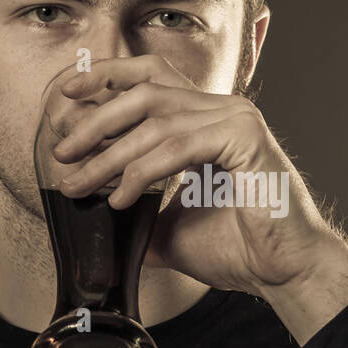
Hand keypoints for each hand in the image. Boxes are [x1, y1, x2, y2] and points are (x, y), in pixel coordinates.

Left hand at [52, 54, 347, 298]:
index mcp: (208, 118)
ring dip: (108, 154)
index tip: (65, 94)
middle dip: (95, 119)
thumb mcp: (171, 227)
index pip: (152, 75)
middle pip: (146, 90)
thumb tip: (92, 226)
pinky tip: (122, 198)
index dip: (106, 76)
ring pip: (155, 121)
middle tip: (62, 151)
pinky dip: (142, 172)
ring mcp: (237, 119)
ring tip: (78, 183)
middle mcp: (223, 109)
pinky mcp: (244, 139)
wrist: (285, 272)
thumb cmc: (240, 248)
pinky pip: (177, 147)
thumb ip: (138, 213)